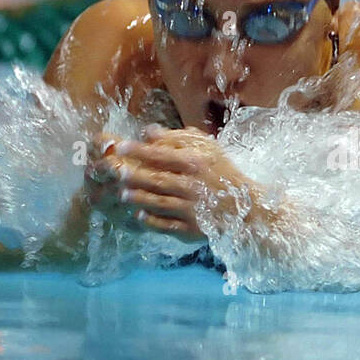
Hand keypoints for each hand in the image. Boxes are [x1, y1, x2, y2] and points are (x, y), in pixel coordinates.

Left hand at [84, 124, 252, 242]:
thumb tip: (148, 132)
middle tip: (114, 172)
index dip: (138, 150)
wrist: (245, 206)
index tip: (120, 147)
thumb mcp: (207, 148)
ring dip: (138, 198)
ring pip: (159, 203)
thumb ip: (177, 138)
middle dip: (132, 176)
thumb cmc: (222, 172)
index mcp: (195, 163)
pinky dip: (152, 221)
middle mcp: (192, 186)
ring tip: (121, 194)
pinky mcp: (192, 228)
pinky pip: (168, 225)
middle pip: (156, 180)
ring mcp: (192, 209)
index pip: (161, 155)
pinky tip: (140, 215)